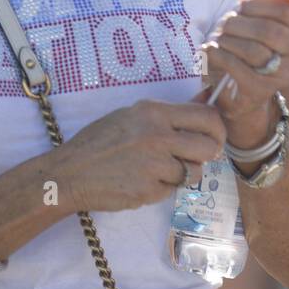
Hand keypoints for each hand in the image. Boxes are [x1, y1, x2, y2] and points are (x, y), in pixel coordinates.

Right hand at [57, 94, 226, 213]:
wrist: (70, 173)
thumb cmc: (100, 141)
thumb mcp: (133, 116)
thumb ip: (171, 112)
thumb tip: (208, 96)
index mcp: (153, 112)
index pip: (207, 117)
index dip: (218, 129)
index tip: (214, 136)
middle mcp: (157, 136)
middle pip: (210, 147)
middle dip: (208, 154)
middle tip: (195, 156)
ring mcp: (154, 166)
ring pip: (194, 172)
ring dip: (183, 173)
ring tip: (159, 169)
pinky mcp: (149, 191)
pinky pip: (173, 190)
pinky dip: (163, 187)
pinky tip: (142, 180)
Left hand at [202, 0, 288, 122]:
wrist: (240, 89)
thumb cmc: (248, 44)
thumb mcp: (259, 20)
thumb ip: (267, 4)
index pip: (286, 10)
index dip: (258, 5)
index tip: (240, 7)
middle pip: (268, 31)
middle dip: (238, 25)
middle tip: (223, 25)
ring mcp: (283, 74)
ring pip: (253, 51)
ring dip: (227, 41)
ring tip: (217, 39)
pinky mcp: (261, 90)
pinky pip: (236, 67)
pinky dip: (218, 55)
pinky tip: (210, 50)